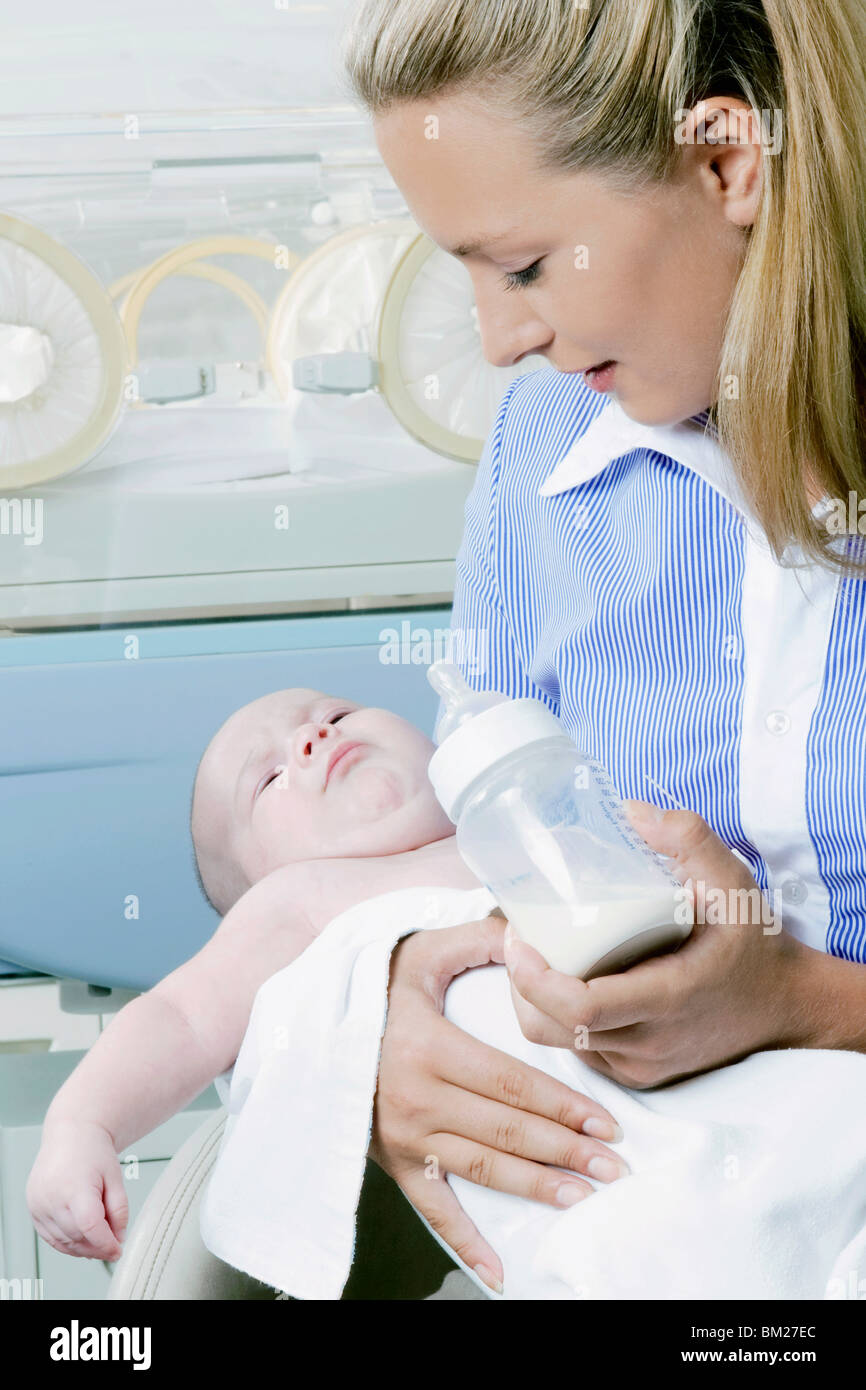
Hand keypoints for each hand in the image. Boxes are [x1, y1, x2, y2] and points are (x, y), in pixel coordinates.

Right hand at [26, 1118, 128, 1260]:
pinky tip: (82, 1241)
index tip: (118, 1250)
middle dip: (97, 1247)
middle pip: (77, 1236)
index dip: (105, 1244)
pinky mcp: (33, 1208)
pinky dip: (67, 1243)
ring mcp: (39, 1203)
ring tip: (99, 1243)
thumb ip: (119, 1211)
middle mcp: (52, 1196)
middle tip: (113, 1246)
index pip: (90, 1226)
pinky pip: (50, 1237)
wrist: (70, 1133)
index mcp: (75, 1186)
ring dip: (83, 1249)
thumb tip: (118, 1239)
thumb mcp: (115, 1177)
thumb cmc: (93, 1151)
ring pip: (63, 1241)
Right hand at [371, 916, 627, 1293]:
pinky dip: (467, 1244)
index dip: (561, 1106)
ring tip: (584, 1196)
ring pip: (482, 1169)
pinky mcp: (392, 1162)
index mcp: (428, 1047)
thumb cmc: (375, 985)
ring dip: (537, 1187)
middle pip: (506, 1131)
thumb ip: (479, 939)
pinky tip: (502, 1273)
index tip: (605, 1121)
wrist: (310, 1027)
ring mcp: (403, 1137)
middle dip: (566, 1150)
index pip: (511, 1085)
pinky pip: (433, 1208)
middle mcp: (416, 1098)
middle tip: (615, 1166)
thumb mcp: (422, 950)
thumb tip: (531, 932)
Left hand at [505, 801, 811, 1088]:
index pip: (578, 1009)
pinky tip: (563, 980)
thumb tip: (631, 810)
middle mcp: (647, 1043)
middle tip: (518, 935)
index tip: (520, 937)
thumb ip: (689, 838)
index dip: (533, 978)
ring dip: (533, 1000)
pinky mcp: (637, 1076)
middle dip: (519, 983)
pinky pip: (578, 1053)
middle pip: (550, 1027)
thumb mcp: (732, 881)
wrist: (785, 1005)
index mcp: (666, 999)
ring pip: (558, 1043)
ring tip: (534, 953)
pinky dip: (558, 1019)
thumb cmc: (753, 943)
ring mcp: (640, 1066)